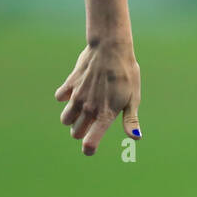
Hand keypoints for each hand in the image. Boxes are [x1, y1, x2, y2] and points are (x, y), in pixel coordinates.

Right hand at [55, 41, 141, 155]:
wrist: (111, 48)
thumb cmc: (127, 73)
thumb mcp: (133, 97)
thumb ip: (130, 119)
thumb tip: (135, 138)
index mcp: (105, 114)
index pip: (90, 142)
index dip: (89, 148)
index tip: (91, 147)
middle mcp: (89, 109)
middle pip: (76, 133)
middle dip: (82, 131)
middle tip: (92, 121)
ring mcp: (77, 97)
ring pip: (65, 119)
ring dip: (72, 118)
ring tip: (83, 107)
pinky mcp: (70, 84)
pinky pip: (60, 97)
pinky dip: (65, 97)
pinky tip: (77, 90)